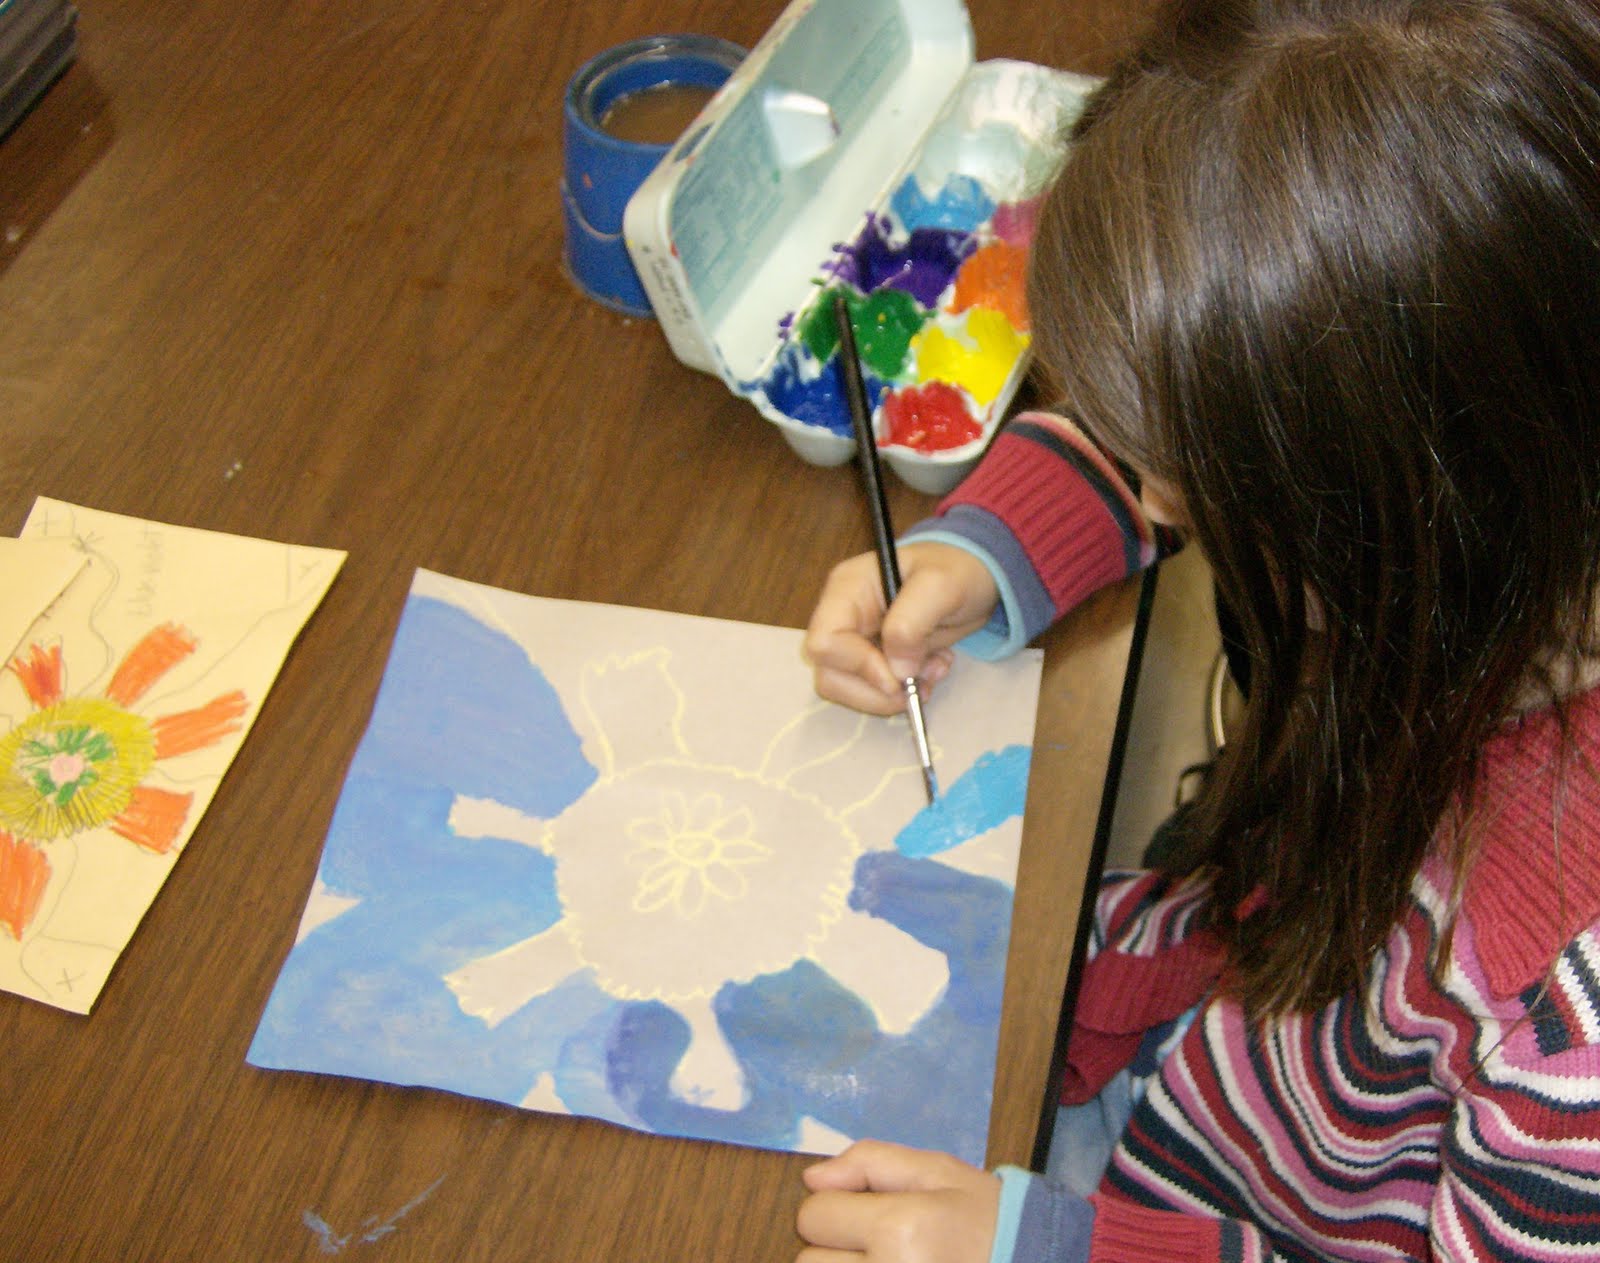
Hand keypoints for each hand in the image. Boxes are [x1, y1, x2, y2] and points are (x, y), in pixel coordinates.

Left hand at [796, 1140, 999, 1262]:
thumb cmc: (986, 1220)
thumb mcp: (938, 1172)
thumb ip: (870, 1163)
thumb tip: (812, 1177)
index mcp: (899, 1230)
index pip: (813, 1216)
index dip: (835, 1207)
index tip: (866, 1211)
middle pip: (809, 1262)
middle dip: (837, 1247)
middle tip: (881, 1244)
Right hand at [803, 543, 998, 714]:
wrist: (971, 577)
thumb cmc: (954, 570)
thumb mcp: (940, 585)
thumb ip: (912, 624)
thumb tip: (896, 671)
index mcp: (846, 589)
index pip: (825, 642)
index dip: (858, 667)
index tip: (899, 679)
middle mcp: (840, 617)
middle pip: (829, 674)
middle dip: (876, 690)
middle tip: (920, 685)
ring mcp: (853, 641)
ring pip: (847, 690)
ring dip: (892, 695)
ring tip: (932, 673)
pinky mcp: (870, 659)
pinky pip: (872, 691)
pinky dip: (902, 693)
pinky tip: (930, 670)